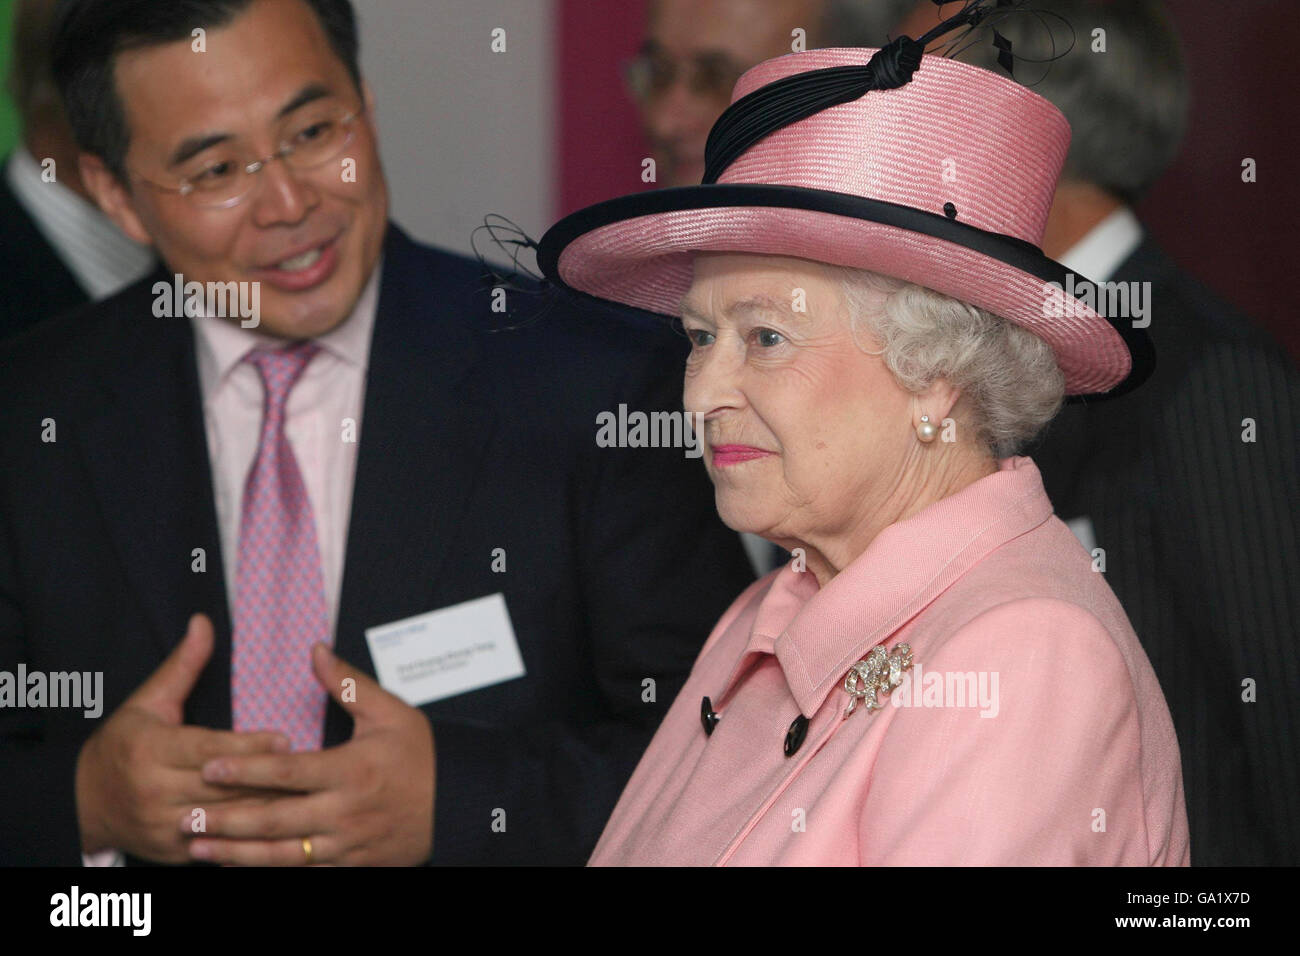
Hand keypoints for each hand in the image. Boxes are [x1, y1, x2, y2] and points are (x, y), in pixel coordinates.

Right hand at [75, 614, 292, 861]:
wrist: (81, 804)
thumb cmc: (121, 746)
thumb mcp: (147, 702)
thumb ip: (183, 665)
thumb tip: (203, 622)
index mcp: (150, 751)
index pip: (207, 750)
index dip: (247, 746)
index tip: (285, 739)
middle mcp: (154, 791)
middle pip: (221, 786)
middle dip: (267, 779)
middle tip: (312, 768)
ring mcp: (163, 826)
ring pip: (225, 820)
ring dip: (267, 809)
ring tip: (306, 794)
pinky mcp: (172, 853)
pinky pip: (217, 846)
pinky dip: (248, 837)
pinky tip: (281, 826)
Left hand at [185, 643, 435, 865]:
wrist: (459, 802)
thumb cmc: (423, 754)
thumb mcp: (391, 711)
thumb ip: (347, 683)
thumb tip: (315, 650)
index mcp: (351, 770)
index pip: (287, 772)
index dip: (246, 771)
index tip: (208, 768)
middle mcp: (345, 811)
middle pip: (275, 820)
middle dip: (226, 820)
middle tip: (185, 817)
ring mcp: (348, 844)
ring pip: (282, 855)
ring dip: (237, 854)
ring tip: (198, 850)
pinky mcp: (353, 865)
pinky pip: (305, 873)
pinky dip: (270, 872)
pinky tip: (241, 868)